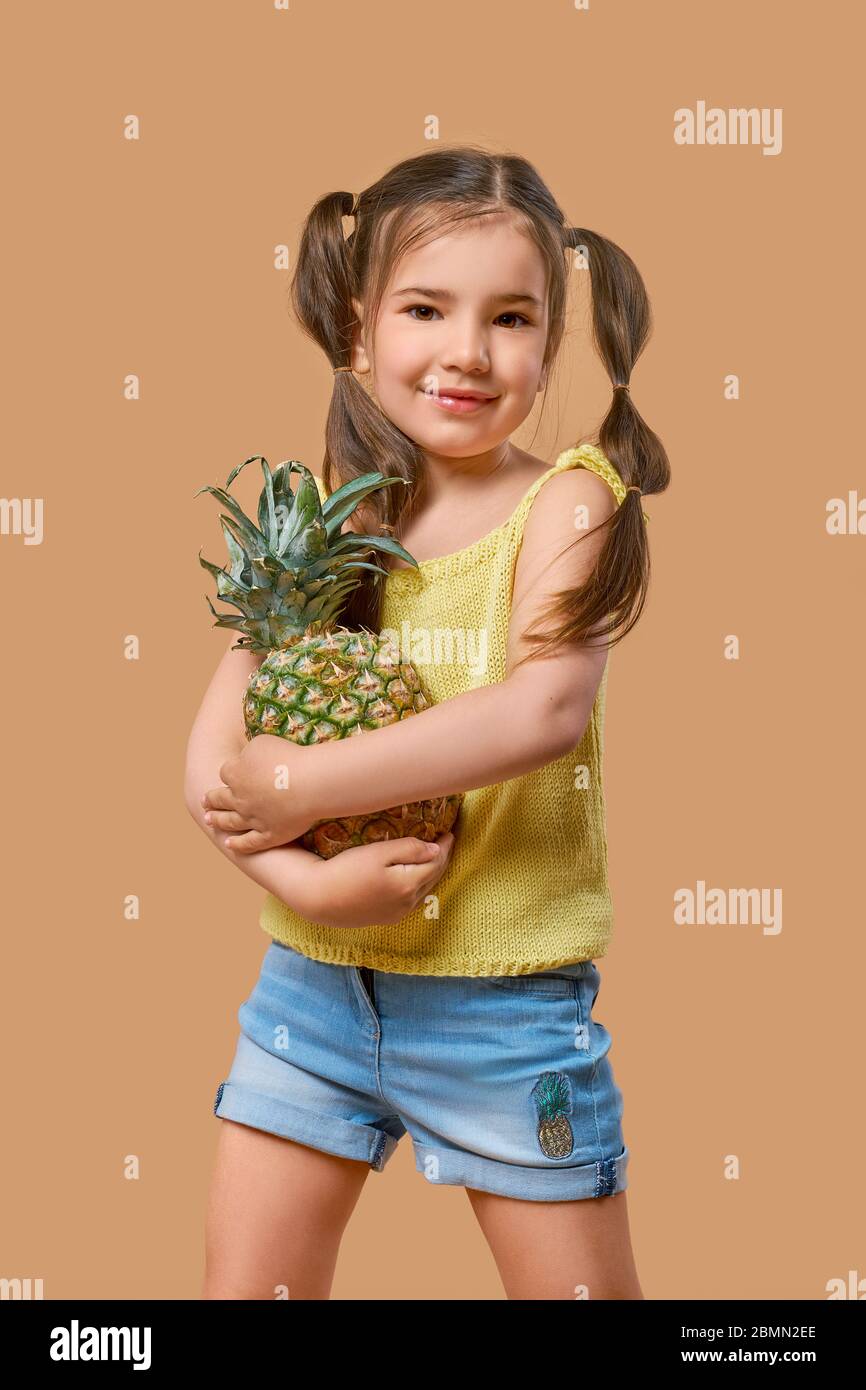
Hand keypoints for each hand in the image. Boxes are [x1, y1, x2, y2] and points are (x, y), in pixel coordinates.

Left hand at [202, 735, 312, 852]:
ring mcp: (252, 819)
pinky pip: (249, 843)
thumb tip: (244, 758)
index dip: (229, 773)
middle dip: (211, 800)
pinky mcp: (268, 835)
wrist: (310, 783)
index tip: (232, 773)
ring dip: (218, 821)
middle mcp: (239, 799)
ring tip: (208, 821)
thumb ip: (249, 751)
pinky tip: (229, 844)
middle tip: (204, 802)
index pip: (225, 773)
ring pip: (229, 822)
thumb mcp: (262, 743)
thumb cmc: (289, 758)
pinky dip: (238, 844)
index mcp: (235, 774)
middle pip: (220, 799)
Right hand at [307, 832, 455, 929]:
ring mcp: (397, 913)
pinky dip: (418, 884)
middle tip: (446, 842)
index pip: (436, 863)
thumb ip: (410, 849)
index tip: (449, 832)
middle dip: (442, 859)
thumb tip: (437, 850)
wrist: (318, 898)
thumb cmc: (346, 870)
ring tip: (434, 857)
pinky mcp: (386, 918)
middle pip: (433, 877)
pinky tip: (414, 876)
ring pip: (423, 890)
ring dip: (431, 873)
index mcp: (408, 885)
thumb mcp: (378, 853)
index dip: (445, 847)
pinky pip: (411, 899)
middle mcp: (407, 903)